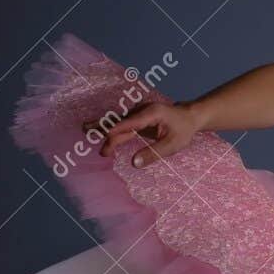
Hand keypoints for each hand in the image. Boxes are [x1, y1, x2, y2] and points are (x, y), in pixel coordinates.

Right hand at [81, 101, 198, 167]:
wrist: (189, 116)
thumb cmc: (183, 131)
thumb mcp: (173, 145)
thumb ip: (154, 153)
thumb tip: (134, 163)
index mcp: (151, 113)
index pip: (130, 124)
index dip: (116, 132)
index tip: (104, 139)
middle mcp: (141, 110)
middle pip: (120, 121)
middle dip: (103, 127)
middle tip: (85, 130)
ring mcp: (138, 112)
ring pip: (117, 121)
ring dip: (102, 126)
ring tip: (84, 128)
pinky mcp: (136, 117)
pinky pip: (121, 123)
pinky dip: (109, 128)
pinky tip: (96, 129)